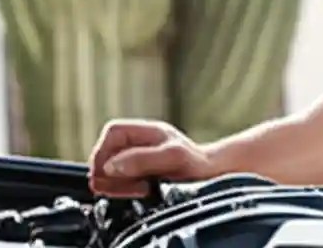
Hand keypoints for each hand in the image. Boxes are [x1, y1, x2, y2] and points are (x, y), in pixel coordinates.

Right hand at [87, 119, 217, 196]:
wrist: (218, 176)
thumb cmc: (200, 163)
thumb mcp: (173, 157)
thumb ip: (142, 159)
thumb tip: (111, 166)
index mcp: (148, 131)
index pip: (112, 132)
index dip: (105, 151)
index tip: (110, 172)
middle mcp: (142, 143)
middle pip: (107, 152)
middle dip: (110, 172)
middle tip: (128, 186)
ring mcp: (142, 158)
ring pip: (111, 169)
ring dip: (117, 183)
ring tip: (139, 189)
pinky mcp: (143, 175)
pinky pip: (121, 182)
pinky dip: (125, 189)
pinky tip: (142, 192)